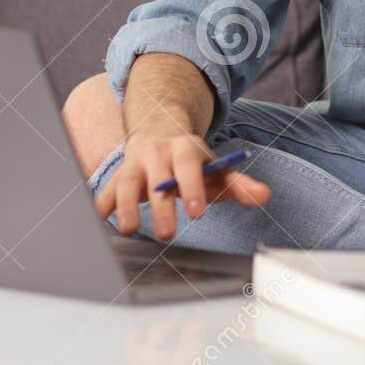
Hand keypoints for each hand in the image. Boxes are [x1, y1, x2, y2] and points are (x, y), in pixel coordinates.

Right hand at [95, 134, 270, 240]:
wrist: (159, 130)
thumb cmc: (192, 162)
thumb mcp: (217, 169)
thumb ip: (240, 185)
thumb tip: (265, 196)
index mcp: (185, 149)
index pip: (189, 166)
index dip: (193, 187)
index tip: (198, 212)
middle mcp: (157, 155)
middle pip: (157, 180)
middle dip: (161, 206)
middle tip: (166, 234)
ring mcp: (134, 165)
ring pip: (126, 183)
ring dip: (125, 206)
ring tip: (128, 229)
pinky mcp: (116, 178)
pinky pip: (105, 191)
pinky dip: (101, 206)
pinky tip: (99, 223)